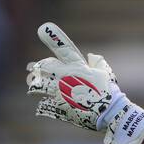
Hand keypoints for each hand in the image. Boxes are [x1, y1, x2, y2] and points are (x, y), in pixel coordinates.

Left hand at [26, 22, 143, 143]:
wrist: (111, 115)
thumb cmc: (110, 94)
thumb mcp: (106, 74)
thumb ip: (97, 62)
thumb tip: (90, 55)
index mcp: (78, 67)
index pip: (63, 48)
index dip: (53, 37)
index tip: (42, 28)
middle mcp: (67, 78)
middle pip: (44, 67)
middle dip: (36, 68)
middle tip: (31, 69)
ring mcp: (62, 93)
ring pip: (39, 86)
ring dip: (33, 86)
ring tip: (31, 87)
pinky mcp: (60, 108)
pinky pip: (45, 106)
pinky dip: (42, 106)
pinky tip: (41, 106)